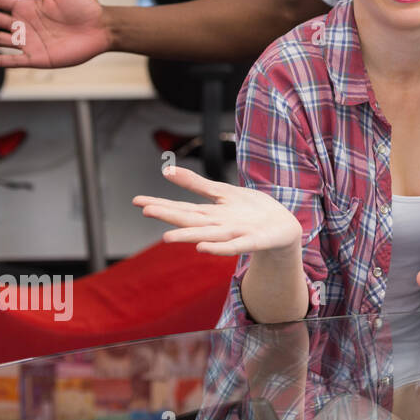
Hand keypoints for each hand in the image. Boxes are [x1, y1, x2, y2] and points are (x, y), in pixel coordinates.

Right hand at [133, 164, 301, 255]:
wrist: (283, 227)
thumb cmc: (251, 210)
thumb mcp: (223, 191)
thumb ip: (196, 184)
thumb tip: (167, 170)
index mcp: (211, 214)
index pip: (182, 208)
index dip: (161, 204)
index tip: (137, 201)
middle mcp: (218, 225)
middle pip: (191, 219)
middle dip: (169, 215)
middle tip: (146, 210)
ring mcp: (235, 234)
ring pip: (208, 234)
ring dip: (188, 236)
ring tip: (167, 237)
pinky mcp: (253, 241)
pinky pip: (235, 246)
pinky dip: (220, 248)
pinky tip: (204, 248)